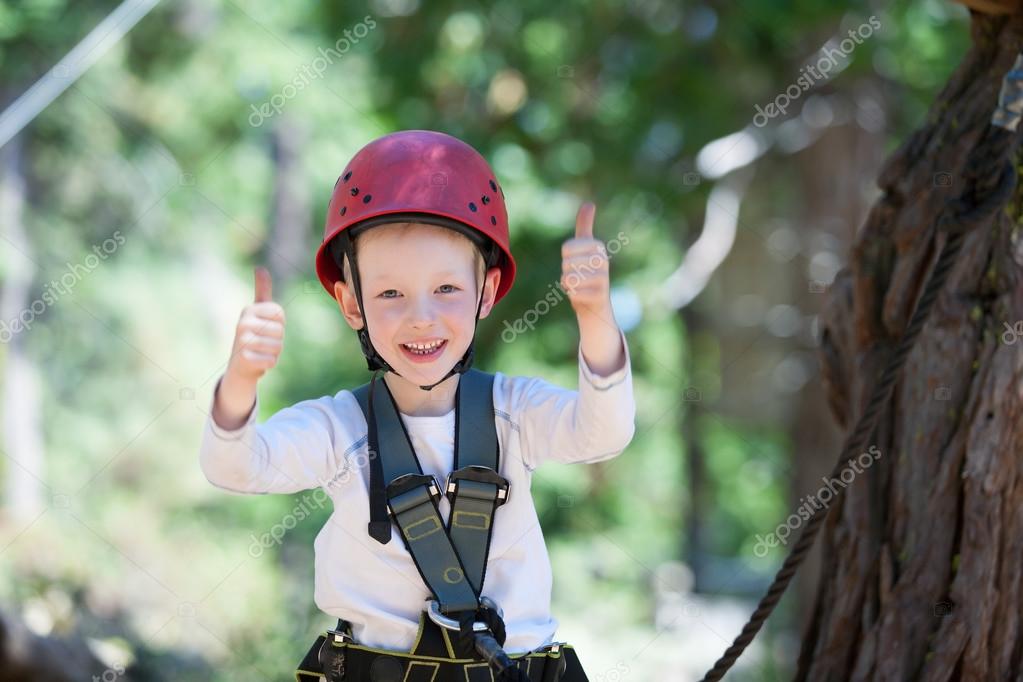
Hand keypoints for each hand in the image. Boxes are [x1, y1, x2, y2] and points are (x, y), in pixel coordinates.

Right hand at [226, 267, 285, 384]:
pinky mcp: (244, 358)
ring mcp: (242, 341)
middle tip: (263, 341)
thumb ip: (262, 290)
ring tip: (261, 351)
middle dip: (277, 339)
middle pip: (280, 331)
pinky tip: (258, 361)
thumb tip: (260, 268)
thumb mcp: (258, 311)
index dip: (279, 323)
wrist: (240, 364)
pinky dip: (269, 363)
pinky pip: (272, 360)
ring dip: (273, 352)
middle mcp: (243, 323)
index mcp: (249, 310)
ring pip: (277, 346)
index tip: (267, 326)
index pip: (279, 314)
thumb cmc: (254, 334)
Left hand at [561, 201, 611, 319]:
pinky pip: (573, 293)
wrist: (596, 306)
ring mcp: (604, 278)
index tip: (576, 263)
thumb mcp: (585, 247)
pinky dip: (573, 297)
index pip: (567, 248)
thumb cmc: (587, 273)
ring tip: (581, 287)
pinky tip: (583, 298)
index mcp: (597, 246)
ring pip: (569, 278)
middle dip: (566, 274)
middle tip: (579, 278)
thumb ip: (585, 226)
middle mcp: (603, 260)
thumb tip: (590, 203)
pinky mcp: (601, 295)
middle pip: (566, 264)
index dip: (566, 259)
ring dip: (569, 286)